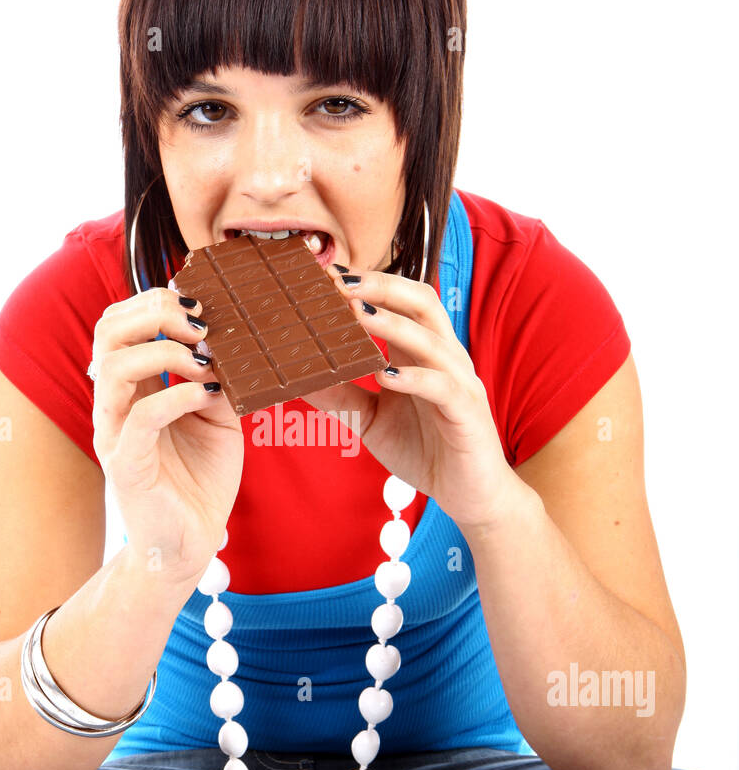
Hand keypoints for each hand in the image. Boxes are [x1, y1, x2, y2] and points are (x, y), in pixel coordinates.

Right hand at [90, 287, 242, 581]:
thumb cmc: (200, 481)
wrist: (191, 545)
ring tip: (204, 362)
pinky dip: (175, 396)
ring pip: (113, 367)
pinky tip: (206, 394)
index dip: (157, 302)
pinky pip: (140, 418)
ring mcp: (115, 433)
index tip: (203, 309)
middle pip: (107, 330)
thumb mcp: (218, 418)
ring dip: (165, 352)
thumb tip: (228, 347)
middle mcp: (115, 404)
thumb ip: (217, 380)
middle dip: (155, 313)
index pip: (121, 322)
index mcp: (132, 388)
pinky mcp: (127, 466)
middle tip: (201, 325)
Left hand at [301, 265, 521, 538]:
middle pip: (422, 302)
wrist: (471, 495)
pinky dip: (414, 377)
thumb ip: (342, 395)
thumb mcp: (372, 419)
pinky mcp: (467, 413)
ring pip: (431, 339)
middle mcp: (444, 358)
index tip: (326, 274)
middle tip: (339, 283)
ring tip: (356, 315)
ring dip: (393, 324)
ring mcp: (459, 382)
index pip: (399, 301)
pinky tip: (386, 376)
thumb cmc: (425, 449)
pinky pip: (442, 386)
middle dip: (381, 287)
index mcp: (421, 353)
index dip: (367, 284)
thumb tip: (297, 378)